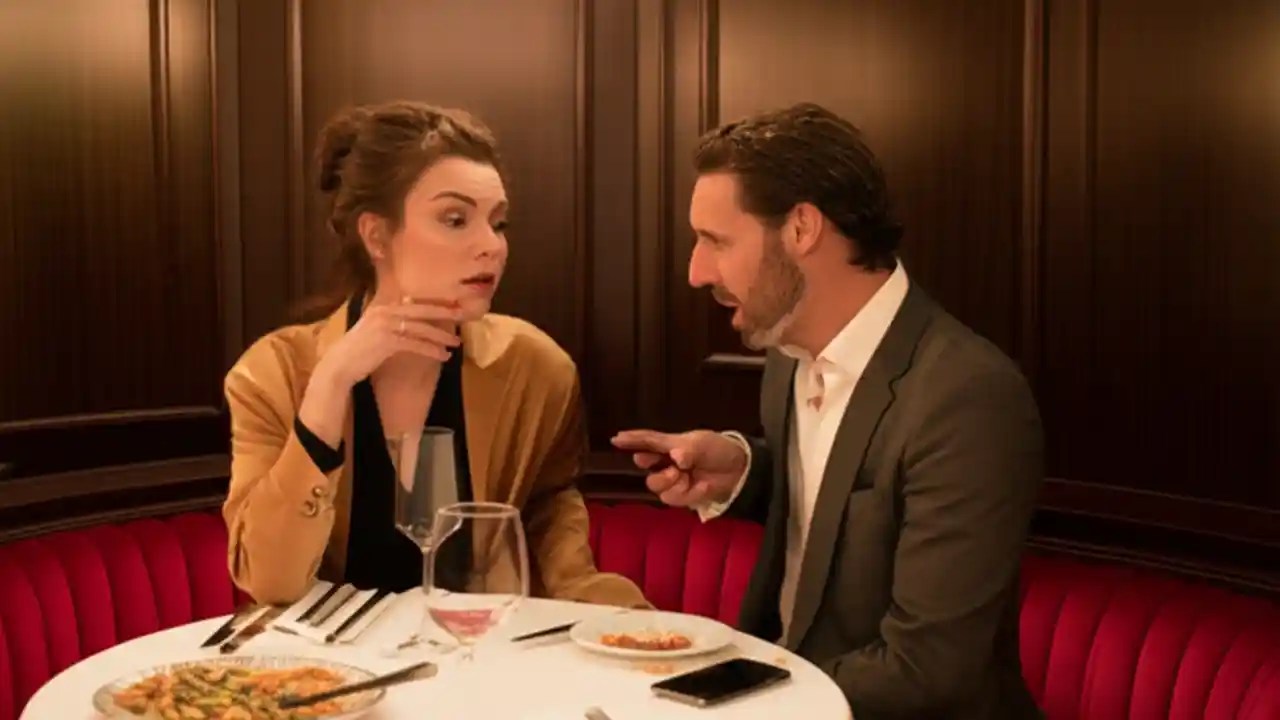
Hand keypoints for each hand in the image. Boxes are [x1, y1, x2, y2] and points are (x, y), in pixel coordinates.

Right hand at [315, 298, 462, 389]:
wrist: (340, 365)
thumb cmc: (358, 350)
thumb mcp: (374, 329)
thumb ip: (391, 320)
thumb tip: (412, 319)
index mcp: (383, 306)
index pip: (414, 302)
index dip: (435, 304)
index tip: (452, 306)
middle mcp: (385, 312)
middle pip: (422, 310)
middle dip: (445, 313)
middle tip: (462, 315)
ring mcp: (386, 325)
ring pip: (422, 329)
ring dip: (441, 337)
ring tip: (456, 343)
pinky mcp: (388, 341)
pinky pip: (417, 344)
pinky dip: (432, 350)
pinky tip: (444, 356)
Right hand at [610, 429, 747, 506]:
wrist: (739, 469)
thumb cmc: (718, 449)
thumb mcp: (702, 444)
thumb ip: (686, 450)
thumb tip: (676, 457)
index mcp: (670, 445)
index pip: (647, 441)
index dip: (631, 441)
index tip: (615, 439)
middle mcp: (668, 463)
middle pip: (648, 473)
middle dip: (659, 473)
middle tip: (674, 469)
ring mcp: (675, 481)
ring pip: (658, 489)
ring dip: (673, 484)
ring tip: (688, 478)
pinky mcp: (685, 496)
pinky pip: (676, 499)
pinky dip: (690, 493)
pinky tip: (702, 486)